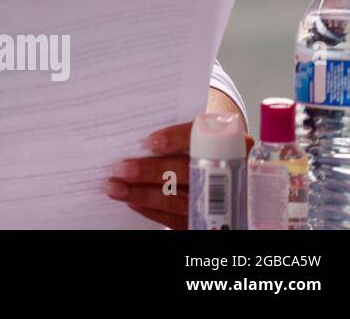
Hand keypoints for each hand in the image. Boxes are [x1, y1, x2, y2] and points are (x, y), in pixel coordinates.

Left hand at [105, 120, 253, 227]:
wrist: (228, 159)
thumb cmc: (204, 140)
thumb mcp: (201, 129)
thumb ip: (180, 133)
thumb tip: (137, 137)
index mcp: (232, 140)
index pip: (203, 137)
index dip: (176, 139)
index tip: (150, 142)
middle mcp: (231, 170)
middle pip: (189, 172)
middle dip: (152, 172)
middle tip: (121, 169)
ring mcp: (223, 199)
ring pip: (181, 199)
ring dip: (144, 194)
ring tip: (116, 188)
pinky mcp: (209, 221)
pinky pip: (178, 220)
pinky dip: (153, 211)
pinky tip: (133, 202)